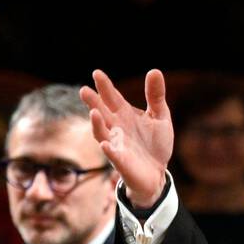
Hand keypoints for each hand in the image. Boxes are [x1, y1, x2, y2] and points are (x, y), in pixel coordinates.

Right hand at [80, 69, 172, 206]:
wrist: (157, 173)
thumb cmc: (155, 144)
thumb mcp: (160, 117)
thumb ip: (155, 96)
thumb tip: (155, 70)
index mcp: (125, 114)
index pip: (112, 97)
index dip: (105, 86)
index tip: (97, 73)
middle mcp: (117, 128)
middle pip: (102, 112)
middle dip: (93, 102)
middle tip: (84, 90)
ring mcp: (117, 145)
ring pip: (102, 133)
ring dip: (97, 124)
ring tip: (94, 112)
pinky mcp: (122, 162)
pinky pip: (113, 155)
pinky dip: (109, 150)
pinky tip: (105, 144)